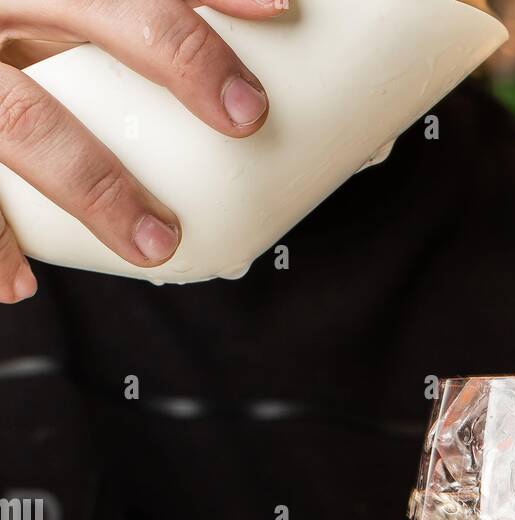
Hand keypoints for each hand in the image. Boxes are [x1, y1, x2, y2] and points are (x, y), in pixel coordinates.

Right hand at [0, 0, 279, 302]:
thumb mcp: (38, 26)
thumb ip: (102, 39)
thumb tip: (228, 91)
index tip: (280, 10)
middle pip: (85, 1)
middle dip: (175, 51)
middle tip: (247, 116)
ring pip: (21, 116)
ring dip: (95, 184)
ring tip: (155, 244)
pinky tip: (20, 286)